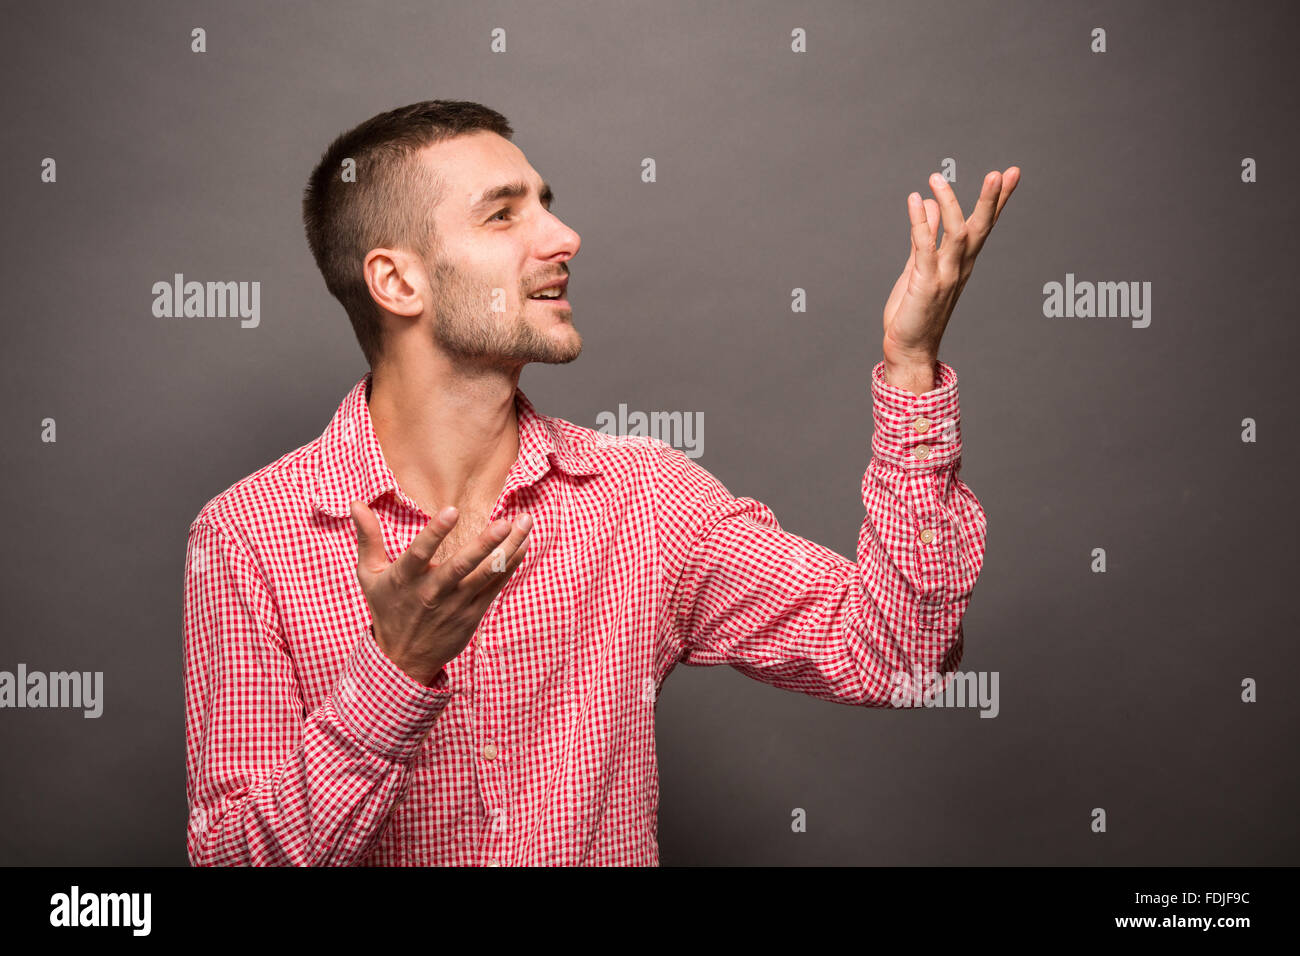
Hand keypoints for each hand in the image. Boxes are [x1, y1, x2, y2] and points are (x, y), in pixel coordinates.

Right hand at [349, 502, 531, 685]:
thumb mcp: (369, 575)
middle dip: (485, 543)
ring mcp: (455, 605)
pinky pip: (495, 587)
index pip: (419, 553)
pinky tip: (523, 544)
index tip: (453, 510)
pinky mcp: (473, 614)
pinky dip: (510, 565)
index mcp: (405, 579)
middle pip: (461, 567)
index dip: (435, 533)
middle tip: (506, 521)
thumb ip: (367, 538)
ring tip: (525, 523)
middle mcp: (431, 593)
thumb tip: (356, 504)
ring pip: (485, 575)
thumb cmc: (387, 608)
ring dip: (507, 549)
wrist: (403, 659)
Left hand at [881, 167, 1019, 385]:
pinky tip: (914, 201)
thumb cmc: (914, 311)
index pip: (983, 225)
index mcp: (961, 262)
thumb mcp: (919, 266)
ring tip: (938, 178)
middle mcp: (959, 267)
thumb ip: (927, 236)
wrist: (909, 348)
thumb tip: (930, 204)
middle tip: (1000, 172)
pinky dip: (920, 223)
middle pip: (981, 228)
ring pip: (957, 234)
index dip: (997, 200)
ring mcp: (945, 275)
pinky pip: (924, 248)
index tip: (1010, 173)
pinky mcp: (926, 284)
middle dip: (991, 200)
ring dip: (952, 204)